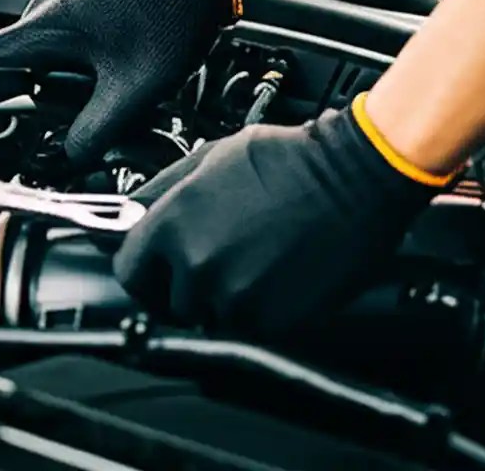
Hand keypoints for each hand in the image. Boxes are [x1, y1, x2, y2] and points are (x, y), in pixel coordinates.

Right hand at [0, 0, 238, 163]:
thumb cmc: (171, 13)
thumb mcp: (134, 89)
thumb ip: (95, 131)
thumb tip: (69, 157)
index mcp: (45, 26)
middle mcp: (44, 12)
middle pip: (9, 69)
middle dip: (22, 104)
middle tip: (43, 132)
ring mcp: (63, 8)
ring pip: (38, 63)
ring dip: (54, 91)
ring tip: (90, 107)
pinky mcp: (82, 11)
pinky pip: (60, 51)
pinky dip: (72, 74)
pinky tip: (104, 86)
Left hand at [113, 95, 453, 344]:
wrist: (356, 179)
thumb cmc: (288, 159)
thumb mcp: (210, 157)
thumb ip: (162, 190)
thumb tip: (129, 211)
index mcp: (174, 224)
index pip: (128, 271)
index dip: (143, 269)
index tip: (155, 267)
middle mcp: (198, 266)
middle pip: (167, 301)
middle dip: (183, 286)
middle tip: (215, 260)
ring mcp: (235, 298)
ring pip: (208, 317)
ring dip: (222, 299)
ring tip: (252, 262)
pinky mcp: (272, 321)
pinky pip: (246, 327)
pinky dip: (256, 309)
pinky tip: (274, 274)